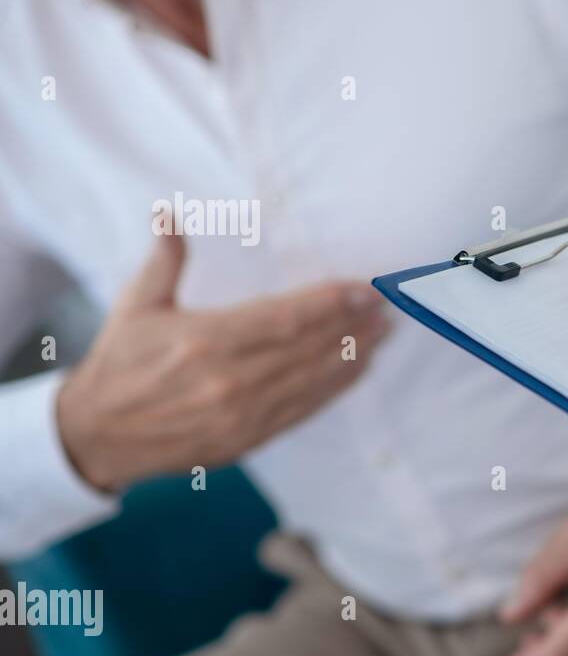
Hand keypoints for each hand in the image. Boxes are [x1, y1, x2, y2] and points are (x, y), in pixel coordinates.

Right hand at [57, 233, 390, 490]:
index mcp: (204, 339)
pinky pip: (302, 412)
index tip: (363, 288)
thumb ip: (165, 260)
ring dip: (353, 357)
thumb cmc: (118, 365)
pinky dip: (334, 390)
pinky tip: (357, 371)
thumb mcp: (136, 305)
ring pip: (312, 381)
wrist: (94, 436)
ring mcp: (241, 414)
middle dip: (352, 325)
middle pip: (308, 348)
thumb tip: (169, 216)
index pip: (285, 318)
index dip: (330, 303)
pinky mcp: (247, 439)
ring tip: (383, 335)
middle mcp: (228, 379)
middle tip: (386, 307)